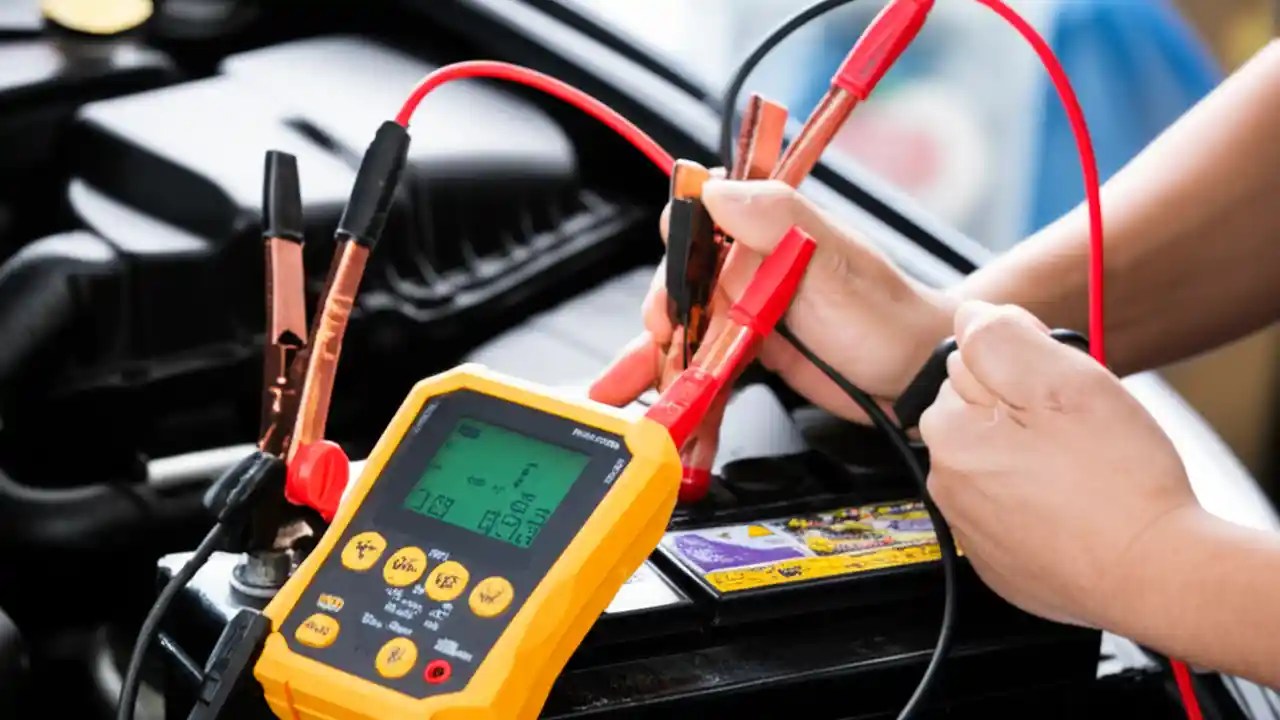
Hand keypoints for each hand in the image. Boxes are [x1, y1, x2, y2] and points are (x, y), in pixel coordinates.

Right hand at [589, 179, 955, 420]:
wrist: (916, 380)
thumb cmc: (886, 316)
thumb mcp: (833, 263)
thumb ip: (779, 218)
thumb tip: (717, 188)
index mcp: (770, 228)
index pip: (702, 219)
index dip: (678, 250)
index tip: (670, 287)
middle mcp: (753, 263)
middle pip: (684, 281)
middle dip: (662, 315)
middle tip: (658, 343)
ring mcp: (750, 309)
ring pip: (689, 326)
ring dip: (658, 356)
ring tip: (631, 389)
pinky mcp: (752, 349)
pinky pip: (708, 362)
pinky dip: (687, 384)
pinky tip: (672, 407)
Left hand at [919, 301, 1200, 629]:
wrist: (1158, 573)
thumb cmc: (1117, 480)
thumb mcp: (1063, 379)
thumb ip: (1002, 338)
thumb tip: (970, 316)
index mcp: (950, 434)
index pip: (969, 367)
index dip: (1023, 366)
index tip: (1060, 386)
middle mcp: (948, 485)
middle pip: (981, 417)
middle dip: (1024, 411)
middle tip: (1080, 429)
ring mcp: (973, 529)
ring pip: (999, 463)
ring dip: (1034, 456)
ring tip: (1086, 470)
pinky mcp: (1002, 562)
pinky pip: (1014, 511)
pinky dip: (1041, 503)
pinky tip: (1079, 505)